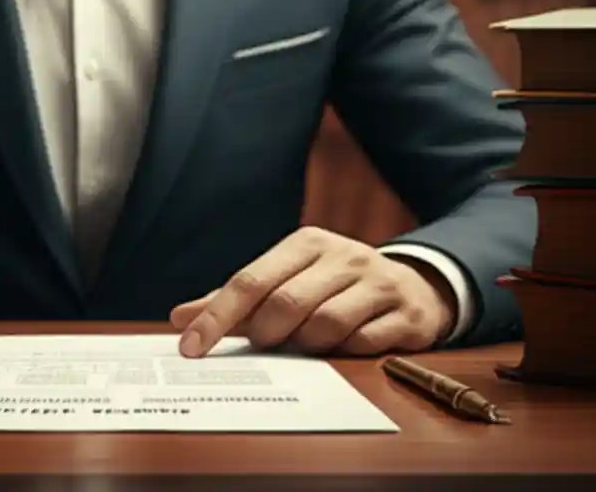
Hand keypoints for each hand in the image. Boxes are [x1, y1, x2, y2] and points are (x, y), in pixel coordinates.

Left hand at [169, 226, 455, 357]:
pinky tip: (343, 348)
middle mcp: (343, 256)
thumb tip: (179, 318)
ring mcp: (378, 283)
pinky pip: (363, 342)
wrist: (416, 287)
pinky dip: (344, 352)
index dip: (217, 317)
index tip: (190, 347)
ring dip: (306, 345)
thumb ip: (234, 299)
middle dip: (266, 334)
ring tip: (306, 345)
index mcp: (306, 243)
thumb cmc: (334, 286)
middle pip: (285, 303)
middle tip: (264, 345)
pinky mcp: (405, 313)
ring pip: (325, 324)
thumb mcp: (287, 280)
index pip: (250, 280)